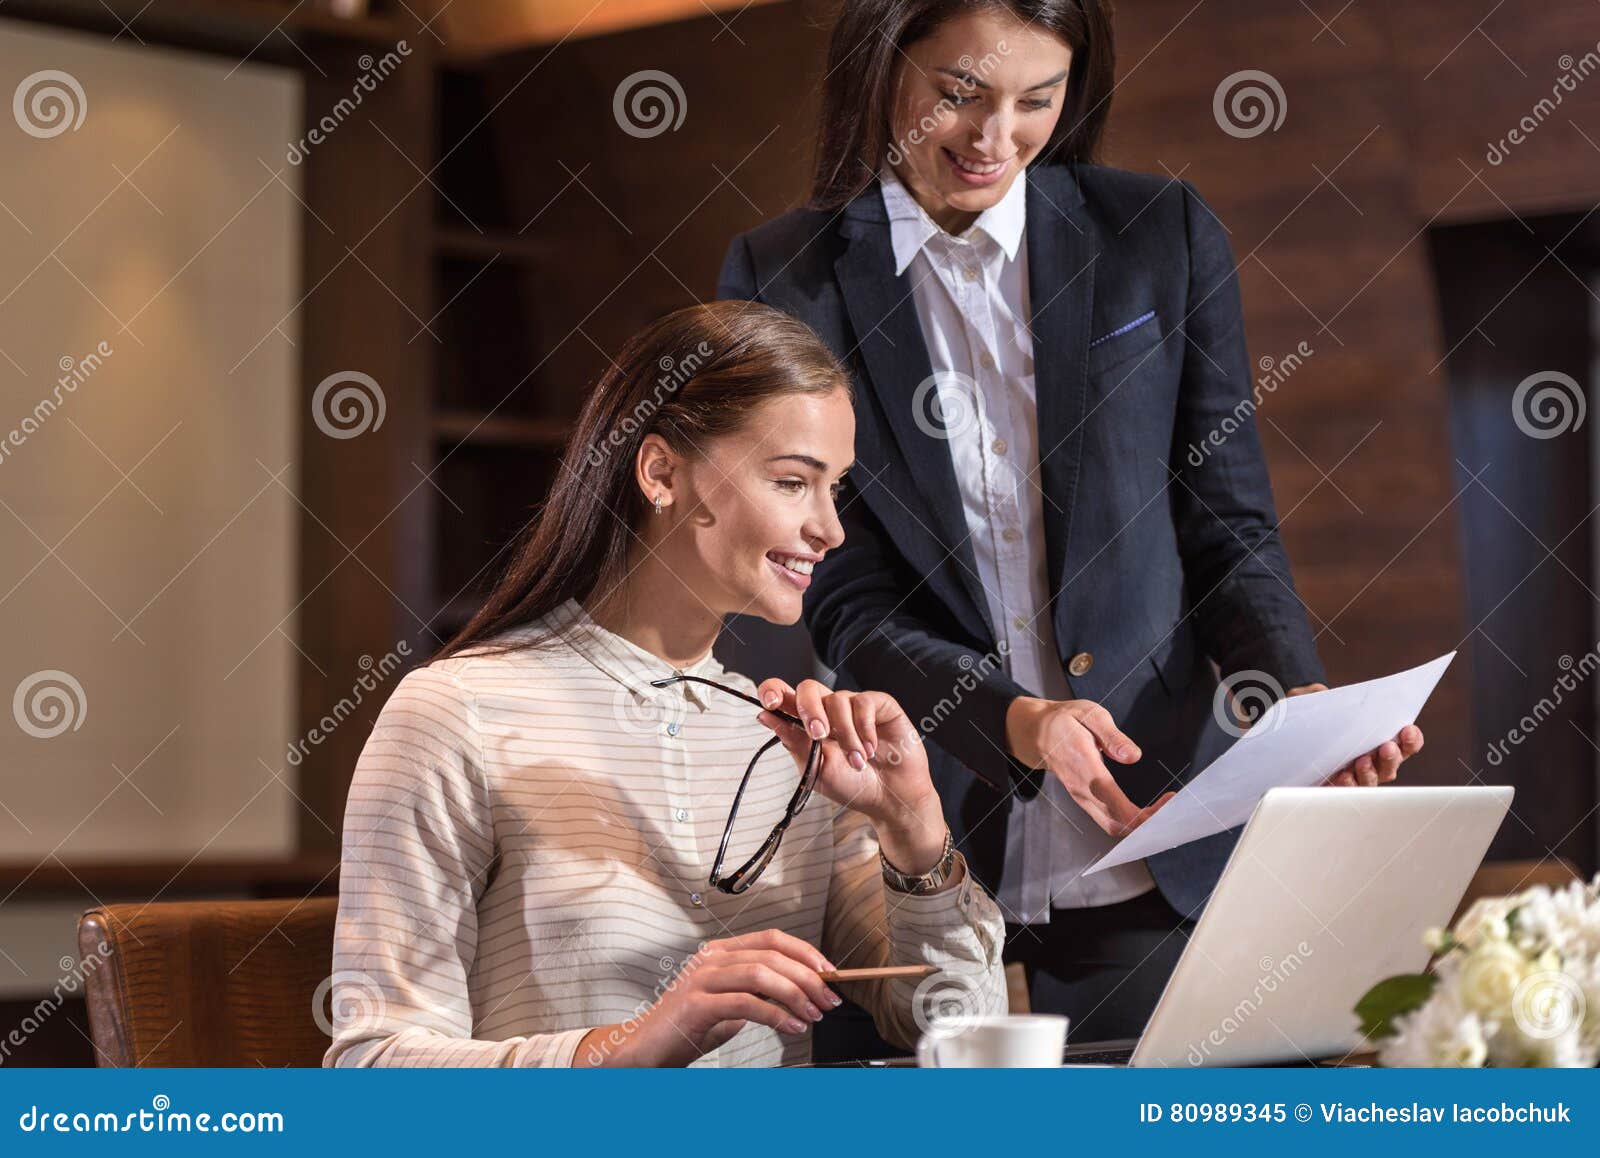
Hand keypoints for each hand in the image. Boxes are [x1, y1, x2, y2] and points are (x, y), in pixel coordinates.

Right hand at [574, 929, 842, 1066]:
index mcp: (720, 951)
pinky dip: (776, 1015)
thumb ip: (758, 994)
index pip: (772, 938)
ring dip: (796, 994)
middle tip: (829, 1000)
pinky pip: (746, 1003)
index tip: (830, 973)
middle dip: (808, 977)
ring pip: (761, 974)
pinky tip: (792, 1027)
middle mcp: (711, 958)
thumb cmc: (686, 1028)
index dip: (806, 952)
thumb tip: (801, 993)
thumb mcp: (729, 1005)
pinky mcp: (696, 1004)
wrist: (643, 1049)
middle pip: (772, 955)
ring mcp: (701, 979)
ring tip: (813, 1015)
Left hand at [755, 677, 947, 874]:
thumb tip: (764, 715)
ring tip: (857, 761)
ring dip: (846, 735)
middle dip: (810, 710)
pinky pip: (864, 702)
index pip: (783, 695)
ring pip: (838, 700)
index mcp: (806, 723)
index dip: (772, 691)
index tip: (770, 703)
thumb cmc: (852, 784)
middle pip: (808, 688)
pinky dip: (865, 728)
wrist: (890, 797)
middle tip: (819, 735)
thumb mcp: (816, 768)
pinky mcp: (879, 704)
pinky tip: (871, 748)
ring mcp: (853, 705)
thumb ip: (793, 741)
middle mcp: (828, 709)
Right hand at [1005, 696, 1174, 836]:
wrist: (1036, 733)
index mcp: (1085, 769)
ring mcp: (1082, 798)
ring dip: (1141, 824)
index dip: (1145, 814)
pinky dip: (1130, 821)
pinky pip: (1109, 820)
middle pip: (1118, 825)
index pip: (1117, 805)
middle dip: (1148, 824)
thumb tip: (1133, 757)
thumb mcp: (1089, 714)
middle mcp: (1082, 790)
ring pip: (1113, 826)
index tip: (1169, 801)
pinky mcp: (1085, 800)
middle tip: (1173, 808)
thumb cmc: (1064, 722)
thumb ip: (1112, 736)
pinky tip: (1148, 811)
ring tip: (1164, 809)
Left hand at [1286, 683, 1424, 785]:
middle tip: (1387, 747)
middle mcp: (1372, 761)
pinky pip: (1346, 791)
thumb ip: (1317, 694)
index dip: (1411, 739)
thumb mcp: (1311, 701)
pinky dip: (1347, 784)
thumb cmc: (1309, 718)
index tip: (1408, 729)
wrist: (1286, 739)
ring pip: (1372, 780)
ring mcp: (1355, 776)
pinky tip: (1343, 776)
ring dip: (1370, 772)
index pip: (1405, 743)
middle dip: (1392, 756)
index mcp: (1378, 738)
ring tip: (1362, 761)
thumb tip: (1322, 693)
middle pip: (1391, 764)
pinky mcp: (1335, 787)